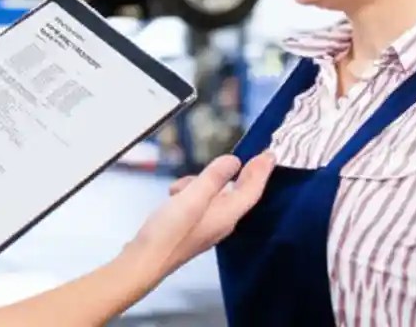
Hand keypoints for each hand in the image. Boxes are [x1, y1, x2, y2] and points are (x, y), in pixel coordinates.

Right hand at [122, 151, 274, 284]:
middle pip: (240, 193)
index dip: (262, 171)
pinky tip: (174, 194)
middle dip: (246, 174)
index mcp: (227, 215)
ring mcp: (207, 225)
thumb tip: (233, 162)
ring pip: (216, 194)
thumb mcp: (192, 198)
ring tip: (181, 186)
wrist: (145, 260)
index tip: (270, 155)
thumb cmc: (169, 232)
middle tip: (256, 156)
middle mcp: (221, 221)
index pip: (252, 190)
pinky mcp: (193, 226)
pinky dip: (190, 192)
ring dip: (203, 182)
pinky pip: (201, 202)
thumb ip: (214, 178)